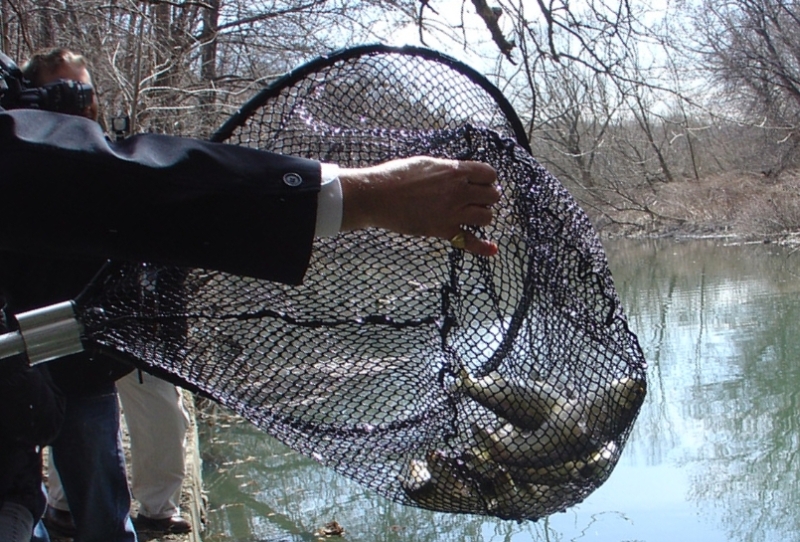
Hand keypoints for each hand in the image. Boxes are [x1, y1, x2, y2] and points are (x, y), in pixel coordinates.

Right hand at [339, 157, 499, 256]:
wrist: (377, 195)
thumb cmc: (396, 176)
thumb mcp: (427, 163)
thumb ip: (448, 169)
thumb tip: (459, 174)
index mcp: (455, 171)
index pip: (489, 174)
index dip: (488, 179)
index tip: (480, 183)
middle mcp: (458, 191)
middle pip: (492, 196)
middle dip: (487, 197)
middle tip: (476, 199)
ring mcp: (452, 212)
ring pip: (486, 217)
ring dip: (482, 216)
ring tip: (471, 215)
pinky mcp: (443, 230)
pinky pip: (469, 241)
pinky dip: (482, 247)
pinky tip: (492, 249)